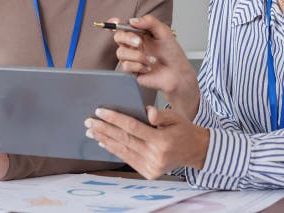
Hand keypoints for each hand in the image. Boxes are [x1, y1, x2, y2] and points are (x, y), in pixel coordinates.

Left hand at [84, 106, 209, 179]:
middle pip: (124, 139)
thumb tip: (146, 112)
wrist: (195, 151)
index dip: (115, 118)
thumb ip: (160, 114)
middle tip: (89, 121)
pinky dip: (114, 150)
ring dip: (105, 140)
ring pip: (123, 150)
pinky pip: (127, 159)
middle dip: (104, 129)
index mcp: (162, 141)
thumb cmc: (183, 130)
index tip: (100, 111)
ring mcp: (151, 167)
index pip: (132, 127)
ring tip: (91, 131)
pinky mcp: (149, 172)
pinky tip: (103, 142)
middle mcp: (155, 156)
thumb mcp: (175, 116)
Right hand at [113, 15, 199, 117]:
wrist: (177, 73)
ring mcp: (132, 58)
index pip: (123, 26)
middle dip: (127, 38)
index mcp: (140, 34)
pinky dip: (139, 66)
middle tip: (139, 42)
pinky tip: (149, 67)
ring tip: (151, 59)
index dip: (115, 23)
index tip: (116, 22)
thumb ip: (150, 22)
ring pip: (121, 53)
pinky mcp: (132, 70)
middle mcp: (133, 45)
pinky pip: (126, 66)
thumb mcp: (164, 32)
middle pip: (118, 37)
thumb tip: (133, 20)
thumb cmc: (172, 53)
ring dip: (137, 55)